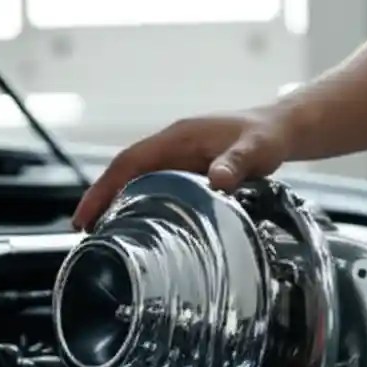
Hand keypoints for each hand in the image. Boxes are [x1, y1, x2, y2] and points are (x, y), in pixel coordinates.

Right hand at [72, 108, 294, 230]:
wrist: (281, 130)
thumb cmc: (267, 137)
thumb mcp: (256, 149)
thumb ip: (237, 163)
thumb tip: (218, 180)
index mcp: (178, 137)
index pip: (129, 161)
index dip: (104, 187)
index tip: (85, 215)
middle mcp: (172, 146)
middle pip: (125, 172)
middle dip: (101, 199)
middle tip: (84, 234)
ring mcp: (178, 158)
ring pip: (137, 181)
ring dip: (117, 204)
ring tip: (102, 237)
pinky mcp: (187, 171)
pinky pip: (155, 187)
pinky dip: (139, 205)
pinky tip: (137, 228)